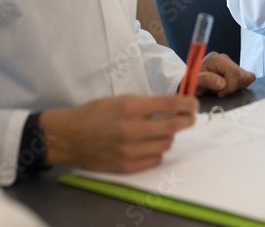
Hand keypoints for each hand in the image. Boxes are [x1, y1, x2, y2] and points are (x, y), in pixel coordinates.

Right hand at [40, 94, 196, 171]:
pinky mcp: (127, 166)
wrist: (70, 137)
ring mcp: (130, 150)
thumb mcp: (120, 99)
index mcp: (129, 107)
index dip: (186, 103)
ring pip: (166, 144)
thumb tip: (173, 107)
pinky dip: (157, 151)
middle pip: (173, 127)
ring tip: (161, 131)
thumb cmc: (95, 114)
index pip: (169, 104)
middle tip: (189, 118)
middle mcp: (131, 129)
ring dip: (168, 136)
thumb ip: (145, 104)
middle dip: (186, 121)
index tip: (193, 104)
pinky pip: (155, 159)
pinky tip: (150, 144)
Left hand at [195, 52, 254, 96]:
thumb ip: (206, 80)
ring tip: (219, 89)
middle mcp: (223, 58)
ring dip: (233, 87)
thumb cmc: (189, 84)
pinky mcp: (232, 70)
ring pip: (244, 77)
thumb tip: (222, 82)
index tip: (219, 94)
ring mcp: (228, 63)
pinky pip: (246, 77)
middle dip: (231, 87)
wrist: (187, 85)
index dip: (229, 86)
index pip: (234, 72)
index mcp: (214, 59)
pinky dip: (238, 86)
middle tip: (217, 91)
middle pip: (241, 74)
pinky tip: (225, 88)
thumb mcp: (193, 83)